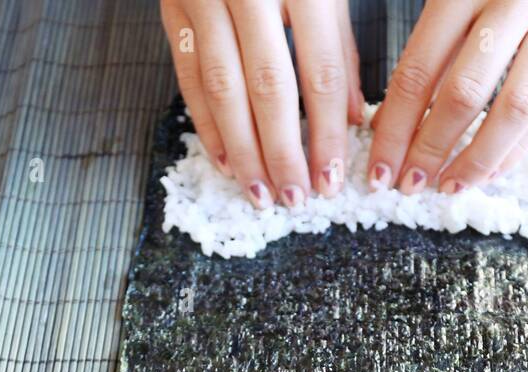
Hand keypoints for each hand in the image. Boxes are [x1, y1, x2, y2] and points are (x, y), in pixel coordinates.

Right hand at [160, 0, 363, 207]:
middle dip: (284, 152)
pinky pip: (188, 76)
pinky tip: (225, 160)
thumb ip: (340, 46)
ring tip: (260, 192)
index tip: (333, 176)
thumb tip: (355, 117)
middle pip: (269, 88)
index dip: (327, 131)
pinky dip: (207, 123)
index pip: (320, 71)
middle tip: (296, 197)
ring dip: (243, 149)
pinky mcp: (172, 7)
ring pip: (224, 89)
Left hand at [368, 0, 527, 193]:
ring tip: (451, 185)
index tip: (380, 168)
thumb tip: (391, 125)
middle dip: (431, 149)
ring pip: (515, 109)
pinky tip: (491, 170)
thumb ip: (430, 43)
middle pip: (464, 93)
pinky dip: (519, 147)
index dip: (395, 129)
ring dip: (478, 159)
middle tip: (409, 185)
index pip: (418, 70)